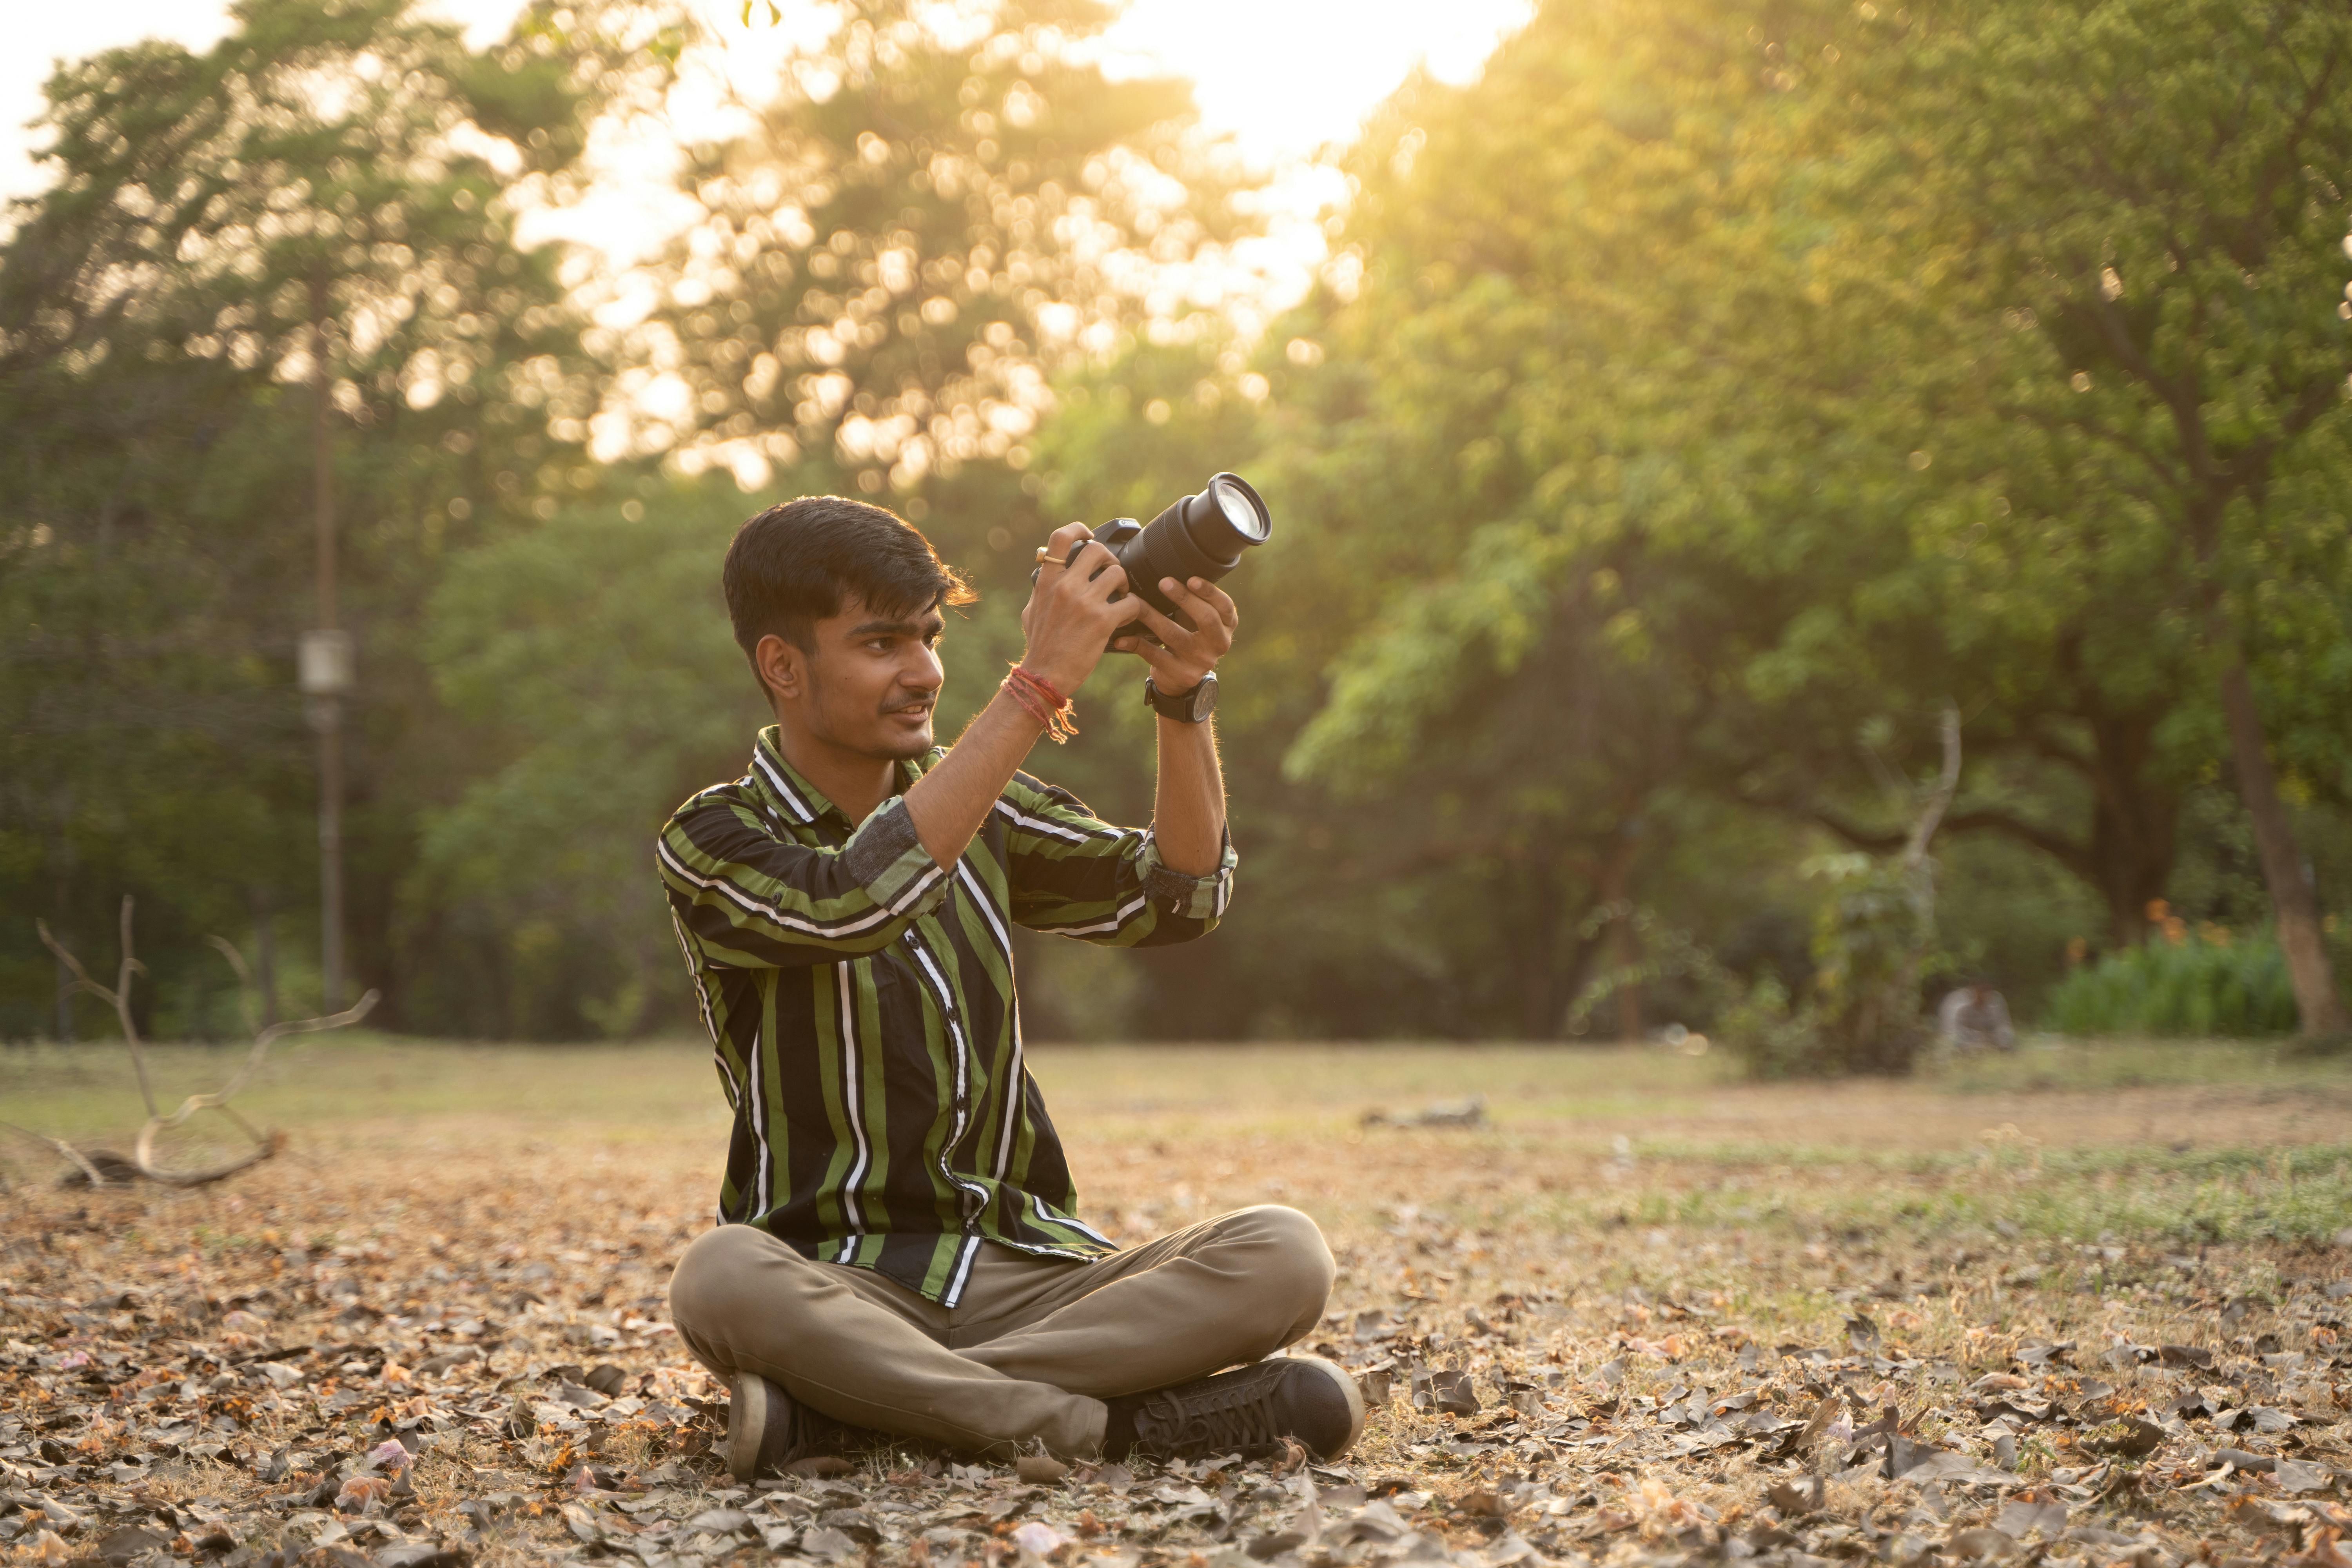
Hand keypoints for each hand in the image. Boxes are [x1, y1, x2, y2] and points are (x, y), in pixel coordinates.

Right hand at [1018, 521, 1130, 694]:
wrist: (1045, 675)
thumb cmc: (1040, 645)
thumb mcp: (1031, 609)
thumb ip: (1041, 587)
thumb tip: (1044, 567)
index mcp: (1047, 581)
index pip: (1061, 538)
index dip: (1079, 529)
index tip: (1089, 536)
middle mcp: (1065, 586)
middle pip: (1097, 550)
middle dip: (1109, 559)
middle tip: (1111, 573)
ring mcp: (1085, 603)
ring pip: (1118, 573)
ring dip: (1124, 583)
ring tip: (1120, 596)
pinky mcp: (1103, 621)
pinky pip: (1131, 603)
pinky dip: (1134, 608)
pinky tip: (1127, 617)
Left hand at [1113, 576, 1237, 693]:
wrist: (1184, 677)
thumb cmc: (1190, 635)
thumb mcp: (1199, 619)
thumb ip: (1195, 599)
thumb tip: (1171, 566)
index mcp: (1227, 625)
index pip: (1225, 606)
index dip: (1209, 592)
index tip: (1191, 579)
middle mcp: (1218, 643)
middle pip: (1206, 619)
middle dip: (1184, 598)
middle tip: (1164, 582)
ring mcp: (1201, 661)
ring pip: (1174, 635)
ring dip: (1152, 616)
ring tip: (1134, 603)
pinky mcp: (1181, 674)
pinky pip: (1155, 656)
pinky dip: (1136, 644)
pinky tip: (1121, 638)